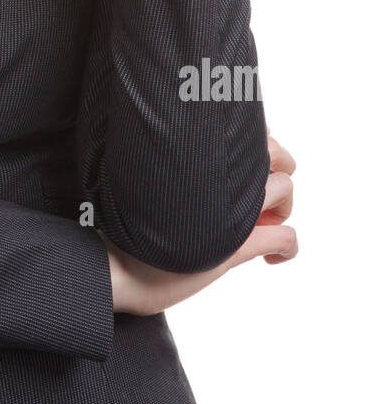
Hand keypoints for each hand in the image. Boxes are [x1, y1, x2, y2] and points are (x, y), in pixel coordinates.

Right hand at [103, 137, 297, 314]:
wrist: (116, 267)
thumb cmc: (124, 230)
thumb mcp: (149, 185)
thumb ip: (173, 168)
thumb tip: (182, 147)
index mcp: (199, 164)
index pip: (246, 135)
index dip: (257, 143)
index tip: (248, 157)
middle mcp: (218, 182)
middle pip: (274, 152)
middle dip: (279, 165)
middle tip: (264, 189)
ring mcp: (231, 214)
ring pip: (285, 188)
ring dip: (283, 206)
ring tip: (265, 222)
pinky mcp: (239, 249)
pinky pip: (285, 238)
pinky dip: (287, 248)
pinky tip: (274, 259)